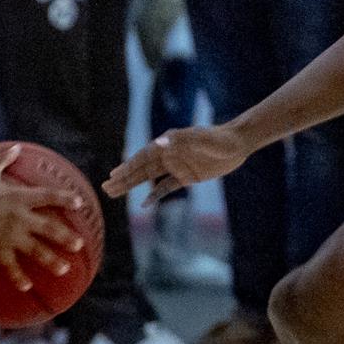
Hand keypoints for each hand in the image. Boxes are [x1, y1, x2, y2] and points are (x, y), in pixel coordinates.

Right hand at [0, 145, 87, 291]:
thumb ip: (3, 158)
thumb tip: (15, 147)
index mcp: (19, 196)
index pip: (49, 196)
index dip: (65, 199)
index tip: (79, 203)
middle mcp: (19, 216)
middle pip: (49, 228)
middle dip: (66, 237)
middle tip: (79, 245)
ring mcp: (8, 234)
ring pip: (36, 250)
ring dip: (51, 261)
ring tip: (64, 270)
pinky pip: (10, 266)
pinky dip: (18, 277)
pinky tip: (26, 287)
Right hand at [104, 124, 251, 202]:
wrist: (238, 143)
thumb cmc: (219, 139)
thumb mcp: (202, 139)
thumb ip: (182, 140)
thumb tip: (158, 142)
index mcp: (169, 144)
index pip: (143, 157)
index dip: (128, 167)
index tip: (113, 176)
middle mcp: (169, 154)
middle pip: (142, 168)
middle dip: (125, 178)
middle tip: (106, 188)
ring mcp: (177, 166)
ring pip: (150, 178)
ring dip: (134, 185)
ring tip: (115, 193)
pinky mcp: (187, 176)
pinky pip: (167, 187)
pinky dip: (155, 195)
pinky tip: (144, 204)